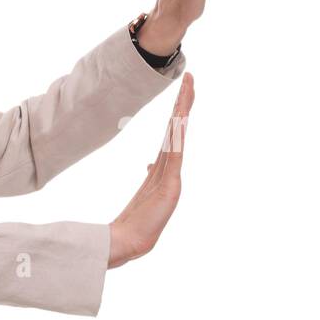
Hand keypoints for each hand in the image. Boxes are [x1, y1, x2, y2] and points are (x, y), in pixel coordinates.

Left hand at [108, 72, 193, 266]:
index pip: (171, 133)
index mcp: (162, 167)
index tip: (182, 90)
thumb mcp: (144, 193)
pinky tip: (181, 120)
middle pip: (178, 128)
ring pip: (178, 136)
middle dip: (183, 102)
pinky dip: (178, 137)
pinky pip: (175, 155)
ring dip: (182, 111)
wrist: (129, 240)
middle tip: (189, 78)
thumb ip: (151, 176)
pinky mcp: (170, 186)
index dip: (177, 111)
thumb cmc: (137, 221)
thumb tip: (151, 164)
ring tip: (188, 89)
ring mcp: (171, 175)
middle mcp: (169, 168)